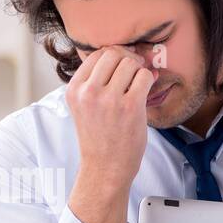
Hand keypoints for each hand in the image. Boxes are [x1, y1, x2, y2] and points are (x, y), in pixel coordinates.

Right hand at [66, 46, 154, 222]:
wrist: (105, 168)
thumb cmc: (98, 137)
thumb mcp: (84, 106)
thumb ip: (95, 81)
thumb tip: (125, 54)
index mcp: (74, 90)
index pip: (96, 54)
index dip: (114, 55)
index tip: (122, 64)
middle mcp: (88, 92)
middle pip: (114, 53)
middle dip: (128, 59)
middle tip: (134, 71)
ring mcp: (109, 99)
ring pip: (130, 63)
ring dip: (138, 70)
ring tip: (138, 84)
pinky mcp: (130, 106)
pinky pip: (144, 77)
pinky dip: (148, 80)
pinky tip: (144, 91)